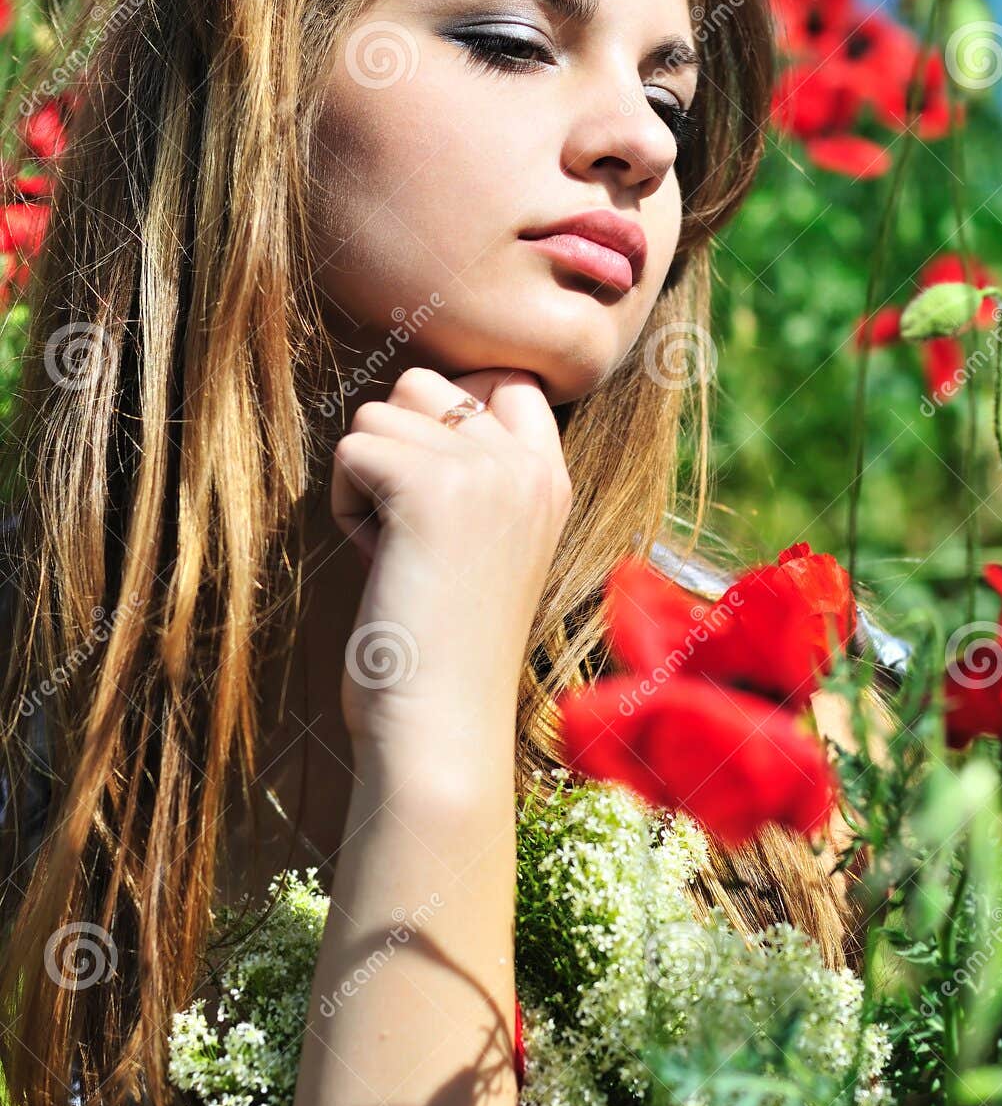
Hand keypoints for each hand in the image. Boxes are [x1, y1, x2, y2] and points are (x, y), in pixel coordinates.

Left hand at [330, 367, 571, 745]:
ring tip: (397, 553)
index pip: (505, 379)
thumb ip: (473, 474)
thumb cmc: (445, 648)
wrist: (443, 726)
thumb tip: (406, 401)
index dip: (447, 413)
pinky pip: (351, 451)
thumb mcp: (486, 544)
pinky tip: (377, 562)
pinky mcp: (428, 486)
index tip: (432, 491)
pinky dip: (345, 509)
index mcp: (552, 479)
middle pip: (423, 384)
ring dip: (365, 480)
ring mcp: (483, 470)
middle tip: (411, 533)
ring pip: (377, 414)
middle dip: (395, 447)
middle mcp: (526, 464)